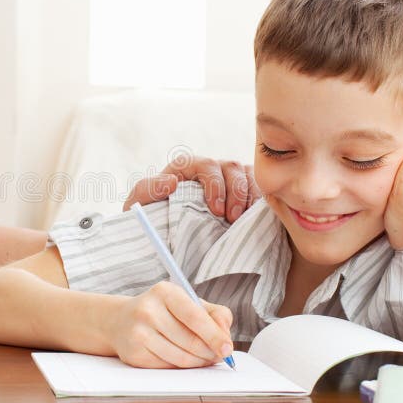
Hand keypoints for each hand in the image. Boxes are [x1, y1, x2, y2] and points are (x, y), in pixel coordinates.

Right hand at [106, 281, 232, 367]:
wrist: (121, 321)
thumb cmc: (163, 310)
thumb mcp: (188, 302)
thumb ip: (214, 313)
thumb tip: (226, 335)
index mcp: (165, 292)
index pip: (195, 317)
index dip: (215, 335)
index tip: (228, 349)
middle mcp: (148, 310)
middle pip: (190, 341)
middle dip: (210, 353)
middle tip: (219, 356)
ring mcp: (139, 333)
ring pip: (181, 358)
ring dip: (199, 363)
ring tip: (204, 358)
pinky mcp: (134, 354)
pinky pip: (168, 367)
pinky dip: (182, 367)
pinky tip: (184, 360)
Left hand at [123, 154, 258, 222]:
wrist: (163, 237)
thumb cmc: (151, 218)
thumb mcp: (140, 205)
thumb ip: (147, 190)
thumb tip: (171, 182)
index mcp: (186, 167)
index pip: (206, 165)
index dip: (215, 185)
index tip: (215, 210)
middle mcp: (210, 169)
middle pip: (231, 168)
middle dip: (236, 193)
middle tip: (232, 219)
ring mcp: (228, 179)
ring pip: (249, 175)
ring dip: (251, 197)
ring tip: (243, 221)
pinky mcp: (243, 192)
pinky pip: (260, 188)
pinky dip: (262, 202)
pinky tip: (257, 219)